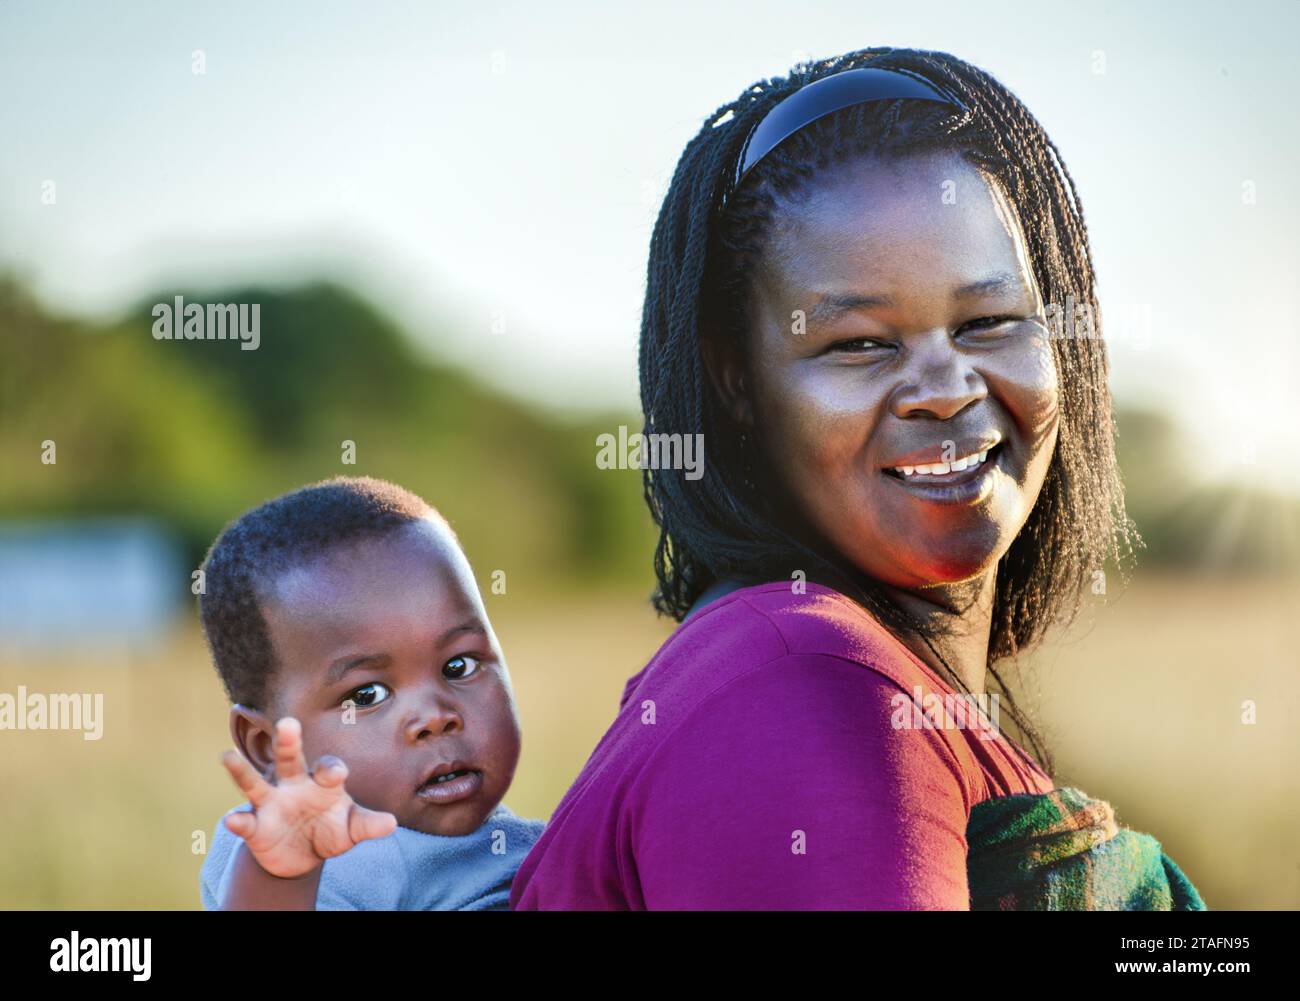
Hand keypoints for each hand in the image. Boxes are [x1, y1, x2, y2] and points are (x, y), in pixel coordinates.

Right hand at [219, 717, 397, 878]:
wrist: (303, 855)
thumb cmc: (332, 830)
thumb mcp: (352, 829)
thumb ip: (368, 824)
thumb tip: (391, 823)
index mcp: (322, 782)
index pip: (328, 768)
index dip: (331, 769)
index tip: (334, 774)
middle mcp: (294, 785)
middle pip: (290, 759)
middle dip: (289, 742)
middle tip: (289, 723)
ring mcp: (272, 803)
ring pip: (255, 782)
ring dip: (241, 770)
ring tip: (227, 756)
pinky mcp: (255, 827)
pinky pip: (245, 821)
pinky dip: (238, 820)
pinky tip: (232, 818)